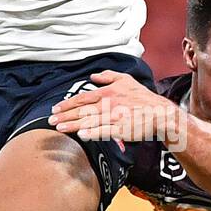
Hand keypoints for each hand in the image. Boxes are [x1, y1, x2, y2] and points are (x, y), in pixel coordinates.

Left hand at [49, 71, 183, 144]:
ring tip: (59, 128)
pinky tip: (82, 134)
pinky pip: (105, 131)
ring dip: (73, 125)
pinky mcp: (122, 129)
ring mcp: (115, 117)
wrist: (160, 113)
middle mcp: (109, 104)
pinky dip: (93, 133)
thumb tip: (93, 76)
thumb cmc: (143, 98)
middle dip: (65, 115)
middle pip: (82, 110)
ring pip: (90, 121)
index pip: (83, 98)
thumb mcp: (126, 80)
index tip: (55, 109)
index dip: (67, 104)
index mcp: (108, 92)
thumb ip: (108, 76)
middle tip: (51, 120)